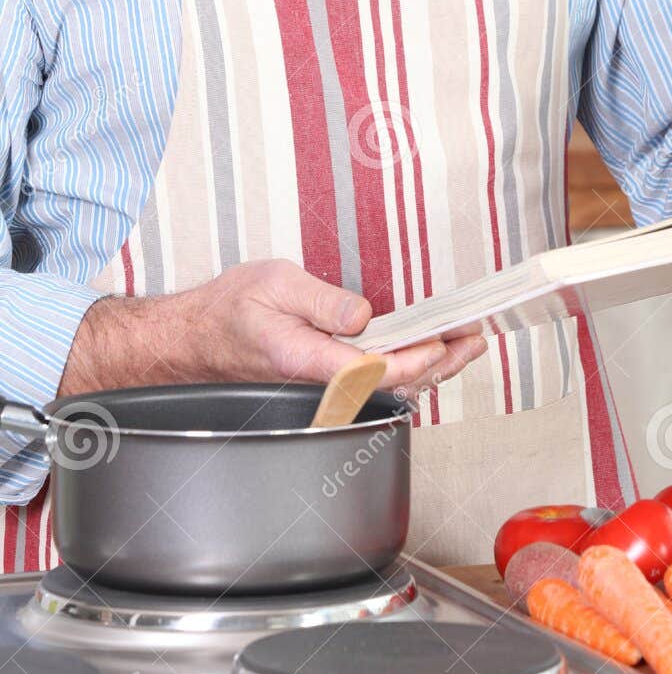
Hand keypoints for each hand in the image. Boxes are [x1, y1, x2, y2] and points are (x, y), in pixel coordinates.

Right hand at [59, 257, 487, 396]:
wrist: (193, 341)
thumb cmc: (229, 310)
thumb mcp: (274, 283)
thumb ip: (322, 301)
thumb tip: (364, 316)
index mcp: (305, 361)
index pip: (375, 371)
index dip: (417, 359)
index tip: (447, 338)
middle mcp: (318, 385)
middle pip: (394, 386)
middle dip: (441, 363)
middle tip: (476, 338)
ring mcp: (323, 390)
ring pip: (389, 389)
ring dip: (432, 367)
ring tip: (467, 343)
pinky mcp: (325, 386)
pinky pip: (376, 384)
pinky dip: (409, 369)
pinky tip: (430, 352)